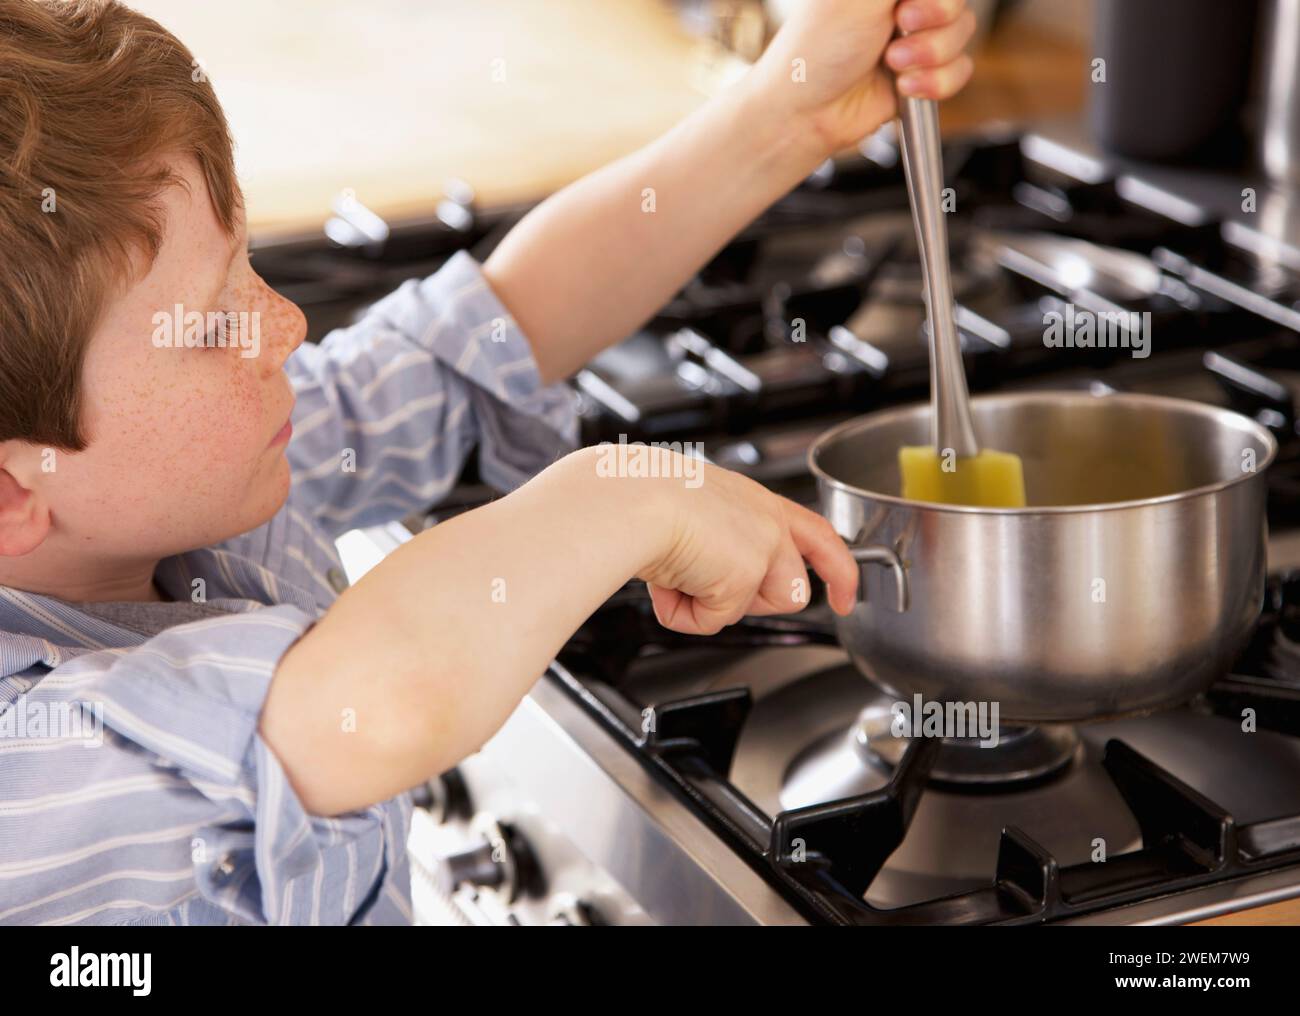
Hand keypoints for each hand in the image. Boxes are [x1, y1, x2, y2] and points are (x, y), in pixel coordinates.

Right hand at [632, 451, 859, 635]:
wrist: (630, 499)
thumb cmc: (642, 498)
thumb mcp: (690, 513)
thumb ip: (716, 543)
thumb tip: (700, 577)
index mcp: (756, 501)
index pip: (816, 534)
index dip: (836, 569)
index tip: (844, 596)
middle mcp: (767, 521)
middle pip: (794, 588)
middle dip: (755, 603)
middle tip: (709, 592)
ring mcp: (764, 548)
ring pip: (758, 607)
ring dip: (716, 605)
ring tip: (680, 574)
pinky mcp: (746, 575)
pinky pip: (715, 621)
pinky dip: (685, 613)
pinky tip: (668, 582)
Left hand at [746, 0, 977, 158]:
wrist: (807, 113)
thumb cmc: (818, 49)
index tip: (907, 4)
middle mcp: (903, 2)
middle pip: (957, 0)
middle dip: (936, 17)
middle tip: (902, 24)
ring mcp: (916, 37)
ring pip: (963, 33)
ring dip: (931, 53)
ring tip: (893, 63)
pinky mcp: (922, 75)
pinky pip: (959, 71)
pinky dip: (935, 82)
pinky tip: (903, 87)